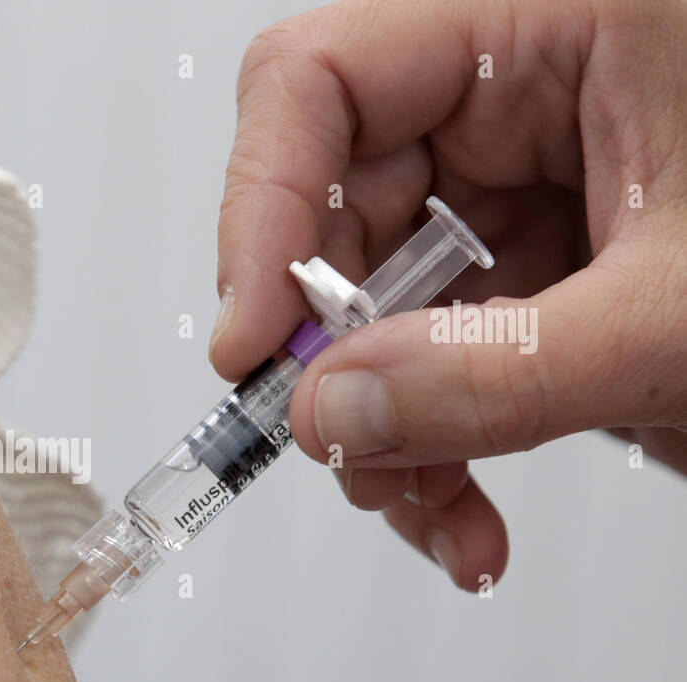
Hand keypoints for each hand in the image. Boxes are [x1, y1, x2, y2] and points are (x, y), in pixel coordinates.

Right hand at [210, 0, 686, 588]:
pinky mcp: (533, 263)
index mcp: (551, 18)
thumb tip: (336, 414)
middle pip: (334, 212)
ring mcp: (519, 185)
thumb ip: (501, 370)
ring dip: (387, 429)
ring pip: (375, 304)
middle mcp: (517, 91)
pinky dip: (434, 440)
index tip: (255, 347)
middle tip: (353, 451)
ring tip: (435, 507)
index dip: (260, 213)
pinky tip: (462, 502)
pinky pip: (433, 349)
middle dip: (336, 360)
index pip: (321, 82)